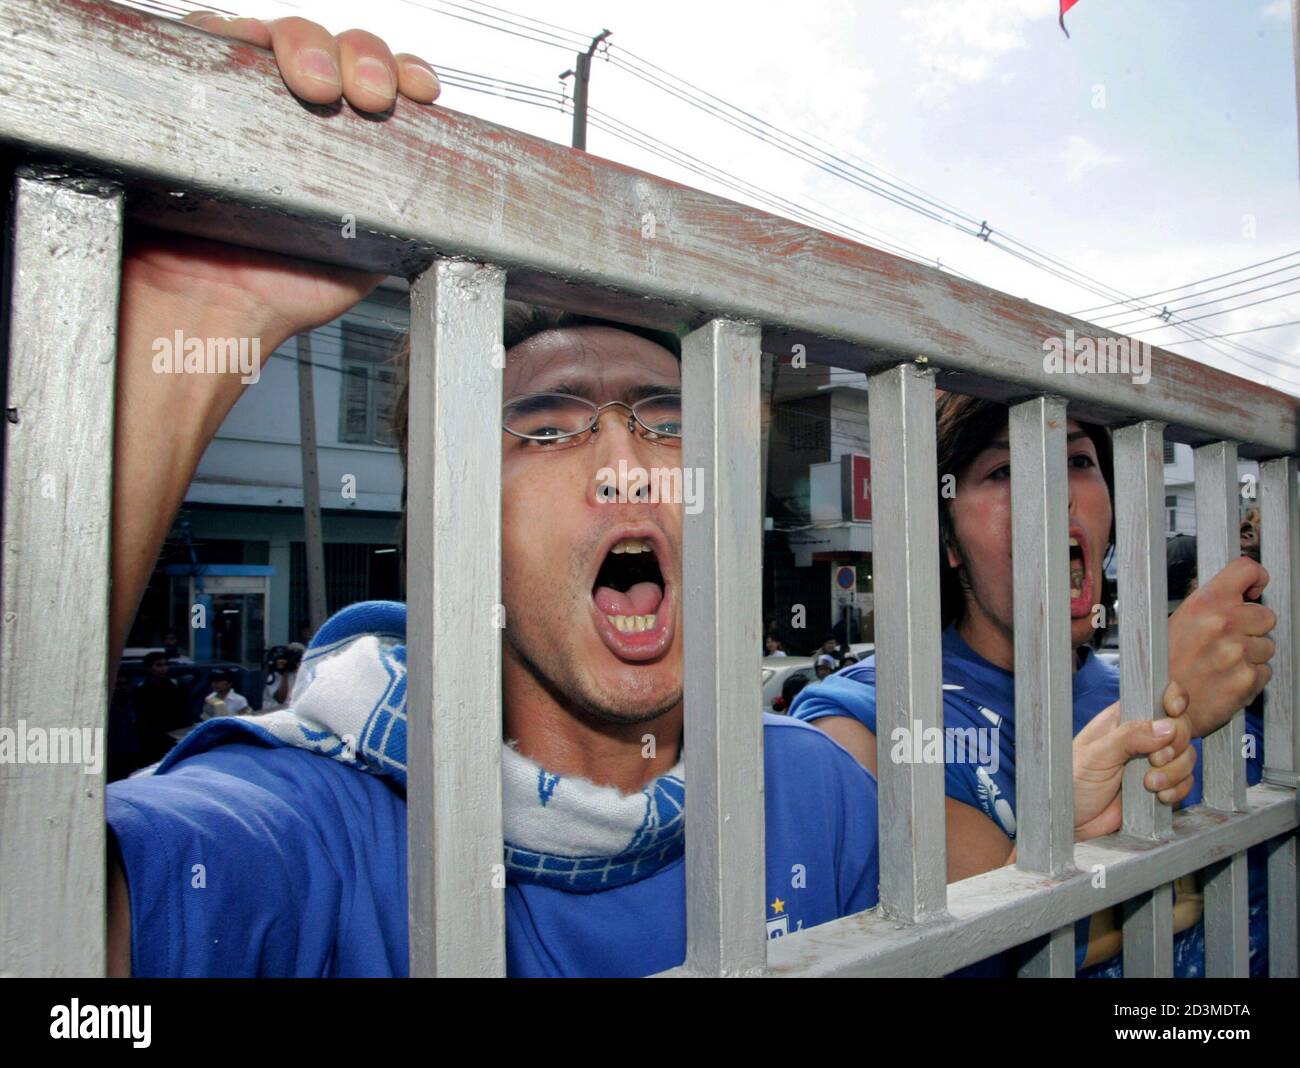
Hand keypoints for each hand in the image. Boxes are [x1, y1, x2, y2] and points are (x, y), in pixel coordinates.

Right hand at [112, 15, 439, 666]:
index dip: (404, 74)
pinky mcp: (191, 87)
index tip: (421, 91)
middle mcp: (300, 110)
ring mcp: (246, 94)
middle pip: (340, 46)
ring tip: (321, 85)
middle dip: (364, 57)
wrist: (212, 308)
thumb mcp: (372, 248)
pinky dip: (230, 31)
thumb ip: (411, 211)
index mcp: (347, 141)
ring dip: (308, 45)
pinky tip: (249, 49)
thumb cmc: (283, 285)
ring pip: (282, 34)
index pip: (384, 82)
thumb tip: (472, 203)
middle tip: (371, 94)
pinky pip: (210, 36)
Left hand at [1071, 681, 1196, 839]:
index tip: (1174, 709)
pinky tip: (1159, 797)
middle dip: (1174, 746)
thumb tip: (1166, 726)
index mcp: (1121, 720)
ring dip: (1174, 772)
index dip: (1173, 699)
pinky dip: (1178, 790)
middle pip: (1180, 728)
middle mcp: (1141, 738)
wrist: (1073, 825)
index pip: (1156, 697)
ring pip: (1187, 756)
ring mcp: (1152, 763)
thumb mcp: (1095, 755)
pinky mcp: (1161, 786)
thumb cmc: (1071, 784)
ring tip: (1149, 785)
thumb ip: (1128, 737)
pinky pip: (1185, 782)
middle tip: (1153, 761)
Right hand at [1168, 556, 1273, 738]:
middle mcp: (1224, 623)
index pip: (1247, 571)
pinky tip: (1225, 679)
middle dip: (1253, 628)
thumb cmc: (1162, 665)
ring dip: (1251, 655)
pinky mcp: (1247, 679)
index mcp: (1204, 603)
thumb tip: (1237, 592)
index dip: (1256, 578)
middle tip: (1229, 640)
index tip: (1254, 590)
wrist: (1155, 708)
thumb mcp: (1176, 621)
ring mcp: (1237, 652)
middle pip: (1266, 615)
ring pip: (1267, 646)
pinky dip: (1250, 677)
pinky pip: (1264, 671)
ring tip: (1222, 663)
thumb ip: (1209, 605)